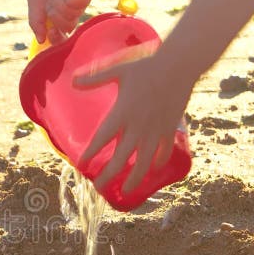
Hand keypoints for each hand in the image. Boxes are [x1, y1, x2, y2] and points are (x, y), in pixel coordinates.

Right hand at [26, 0, 92, 44]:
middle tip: (50, 2)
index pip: (61, 36)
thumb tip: (41, 40)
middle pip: (67, 27)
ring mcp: (80, 2)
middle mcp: (70, 11)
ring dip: (59, 4)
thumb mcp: (34, 1)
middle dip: (55, 16)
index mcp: (57, 16)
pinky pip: (77, 5)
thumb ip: (36, 21)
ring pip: (72, 16)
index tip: (51, 31)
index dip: (57, 38)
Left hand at [74, 53, 194, 192]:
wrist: (180, 63)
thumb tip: (72, 81)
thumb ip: (95, 78)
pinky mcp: (170, 127)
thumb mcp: (118, 69)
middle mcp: (138, 126)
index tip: (81, 164)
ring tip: (127, 190)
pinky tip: (155, 168)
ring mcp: (156, 129)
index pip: (102, 139)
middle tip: (98, 187)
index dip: (90, 153)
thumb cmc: (147, 64)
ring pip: (144, 161)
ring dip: (135, 177)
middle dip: (109, 175)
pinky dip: (160, 160)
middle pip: (121, 158)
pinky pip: (165, 149)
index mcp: (122, 112)